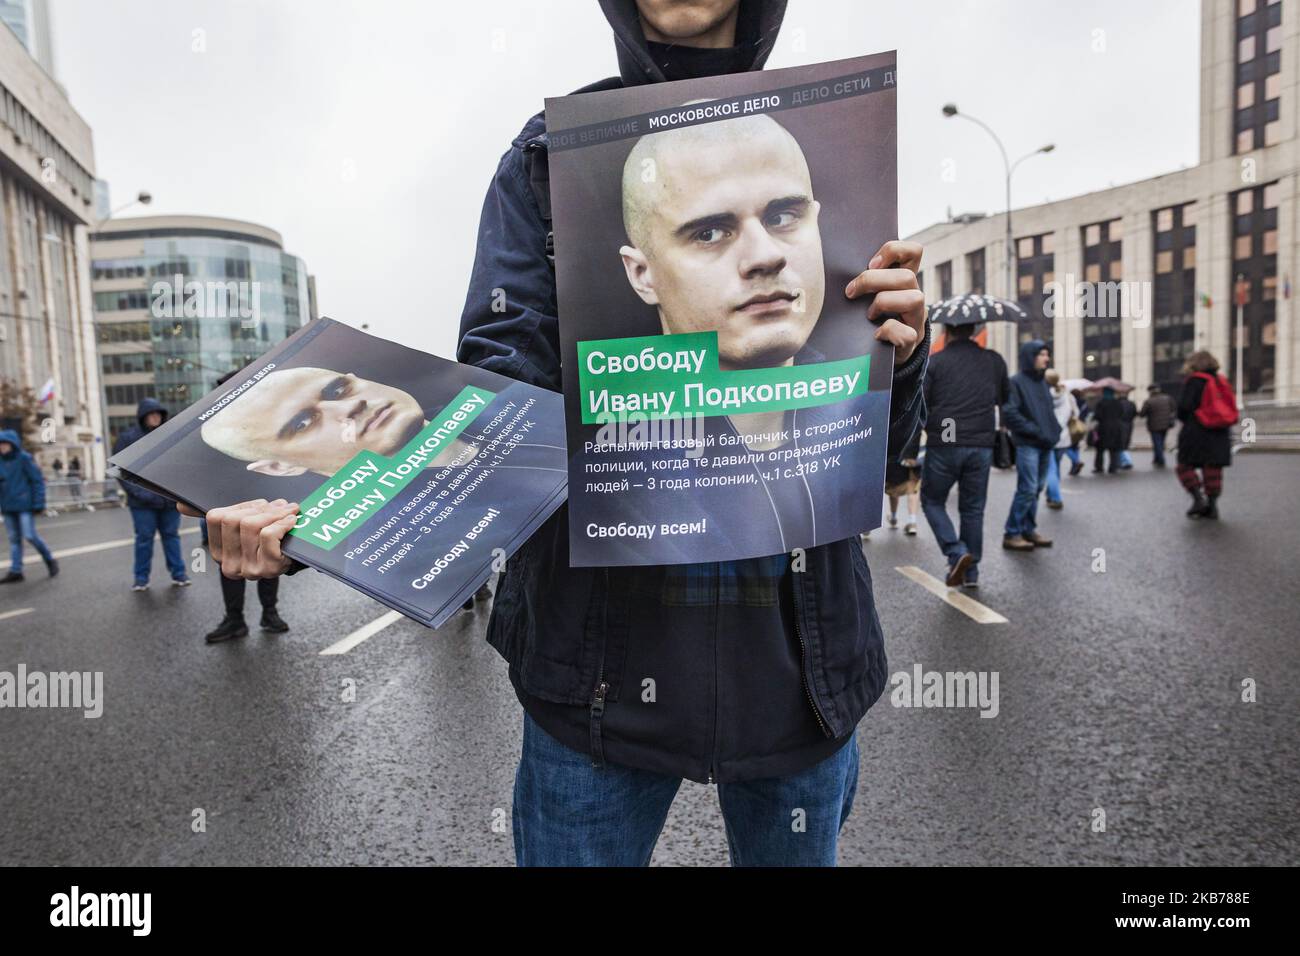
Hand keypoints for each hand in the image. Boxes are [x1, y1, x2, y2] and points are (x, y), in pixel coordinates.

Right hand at [203, 498, 299, 579]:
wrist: (297, 558)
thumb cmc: (270, 540)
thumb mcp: (244, 528)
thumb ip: (218, 517)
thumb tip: (180, 504)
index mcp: (218, 552)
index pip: (216, 517)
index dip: (242, 506)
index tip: (261, 504)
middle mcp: (229, 564)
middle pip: (234, 520)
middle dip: (261, 508)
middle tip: (280, 506)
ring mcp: (248, 569)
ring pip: (252, 525)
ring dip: (275, 514)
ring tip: (288, 512)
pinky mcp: (268, 568)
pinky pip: (269, 535)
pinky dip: (283, 523)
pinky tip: (291, 522)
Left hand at [844, 239, 925, 365]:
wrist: (877, 355)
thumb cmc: (865, 320)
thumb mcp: (864, 296)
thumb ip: (860, 282)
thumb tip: (833, 272)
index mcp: (901, 281)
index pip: (913, 252)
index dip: (894, 251)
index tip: (870, 263)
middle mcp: (913, 296)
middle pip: (907, 276)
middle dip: (874, 281)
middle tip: (851, 292)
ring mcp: (915, 319)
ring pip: (914, 299)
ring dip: (884, 303)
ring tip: (868, 314)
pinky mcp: (911, 341)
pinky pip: (906, 333)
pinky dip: (888, 332)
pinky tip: (875, 335)